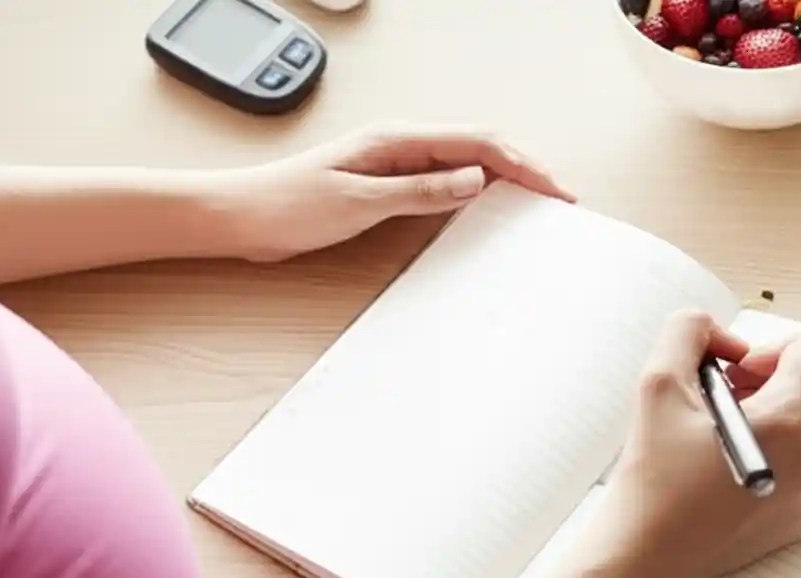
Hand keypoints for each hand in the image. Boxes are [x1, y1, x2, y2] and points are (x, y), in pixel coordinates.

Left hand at [216, 123, 574, 261]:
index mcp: (397, 138)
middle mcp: (401, 144)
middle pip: (480, 147)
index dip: (523, 164)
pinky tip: (489, 208)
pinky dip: (476, 193)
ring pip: (467, 163)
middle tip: (559, 198)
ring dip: (505, 179)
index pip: (478, 143)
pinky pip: (445, 182)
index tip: (553, 189)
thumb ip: (419, 190)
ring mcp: (397, 163)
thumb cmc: (288, 203)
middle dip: (525, 169)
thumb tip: (475, 179)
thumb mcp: (358, 200)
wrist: (242, 215)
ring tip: (537, 203)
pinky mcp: (388, 184)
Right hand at [598, 310, 800, 577]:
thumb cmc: (651, 474)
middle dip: (769, 381)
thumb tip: (727, 340)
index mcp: (787, 422)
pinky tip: (727, 470)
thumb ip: (690, 330)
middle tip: (721, 400)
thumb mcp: (659, 382)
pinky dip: (773, 455)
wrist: (646, 556)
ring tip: (720, 436)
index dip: (774, 345)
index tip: (738, 370)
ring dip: (770, 417)